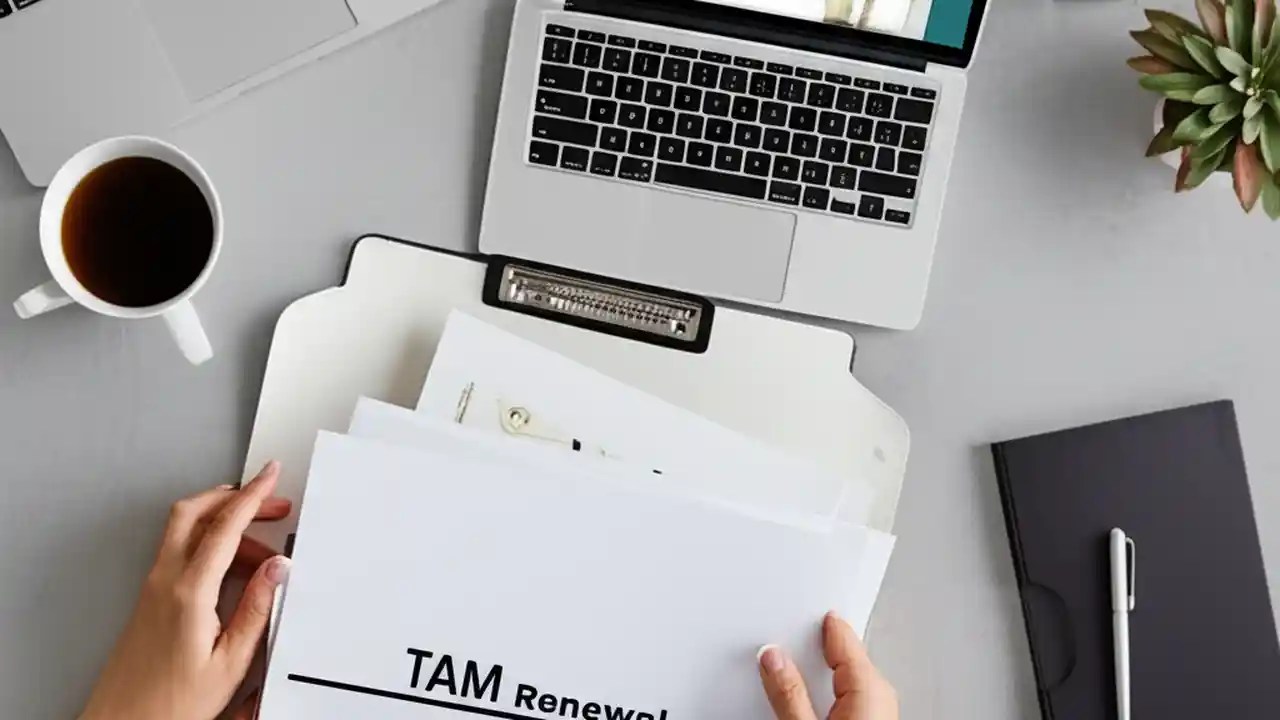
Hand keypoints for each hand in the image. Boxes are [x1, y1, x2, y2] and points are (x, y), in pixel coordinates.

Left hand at [79, 462, 292, 719]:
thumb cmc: (170, 704)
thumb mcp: (231, 661)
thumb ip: (257, 609)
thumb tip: (277, 569)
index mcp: (189, 593)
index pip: (224, 527)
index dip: (252, 495)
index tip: (270, 475)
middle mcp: (165, 582)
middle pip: (195, 512)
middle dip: (236, 496)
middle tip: (270, 500)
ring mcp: (153, 588)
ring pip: (186, 529)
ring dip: (224, 522)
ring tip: (263, 549)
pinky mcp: (150, 598)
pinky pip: (181, 552)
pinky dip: (211, 544)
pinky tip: (234, 568)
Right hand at [758, 612, 898, 719]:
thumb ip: (789, 694)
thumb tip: (773, 659)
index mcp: (871, 688)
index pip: (843, 640)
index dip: (817, 624)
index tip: (799, 614)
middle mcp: (882, 699)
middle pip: (845, 658)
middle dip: (817, 648)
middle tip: (791, 637)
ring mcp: (881, 713)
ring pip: (848, 679)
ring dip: (824, 672)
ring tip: (796, 670)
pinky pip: (851, 697)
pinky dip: (833, 690)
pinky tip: (815, 698)